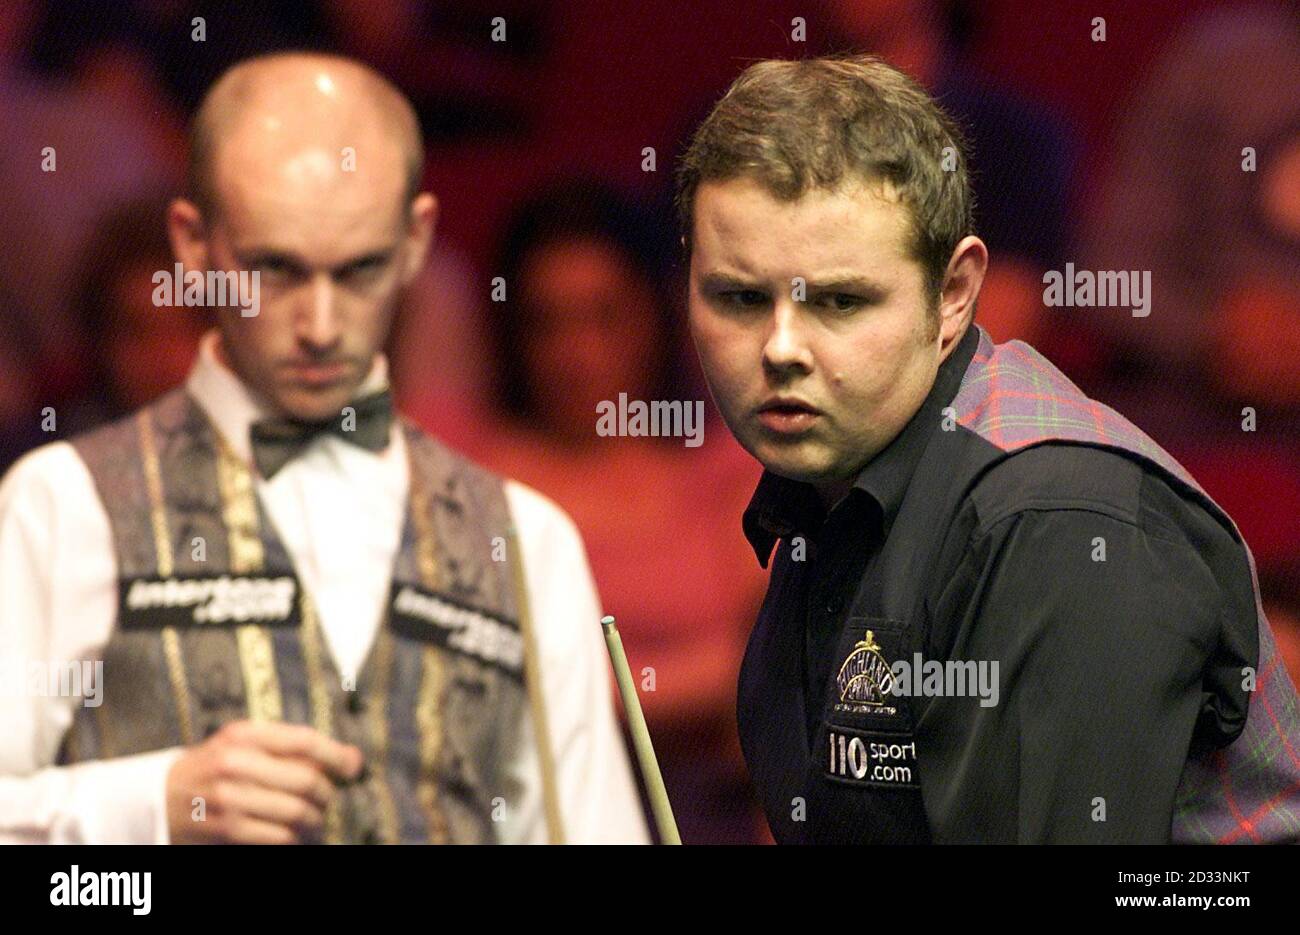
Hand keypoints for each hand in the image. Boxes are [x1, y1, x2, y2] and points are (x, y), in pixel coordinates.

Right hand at [166, 720, 362, 843]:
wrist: (157, 800)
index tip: (352, 767)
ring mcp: (230, 799)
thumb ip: (294, 746)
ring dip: (316, 821)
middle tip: (328, 800)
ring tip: (316, 821)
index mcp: (243, 736)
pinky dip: (297, 839)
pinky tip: (299, 836)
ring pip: (298, 812)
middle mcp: (235, 764)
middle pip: (307, 780)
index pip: (305, 740)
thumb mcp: (244, 744)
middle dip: (327, 793)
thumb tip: (353, 758)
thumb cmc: (213, 768)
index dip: (336, 755)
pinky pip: (280, 837)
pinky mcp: (227, 831)